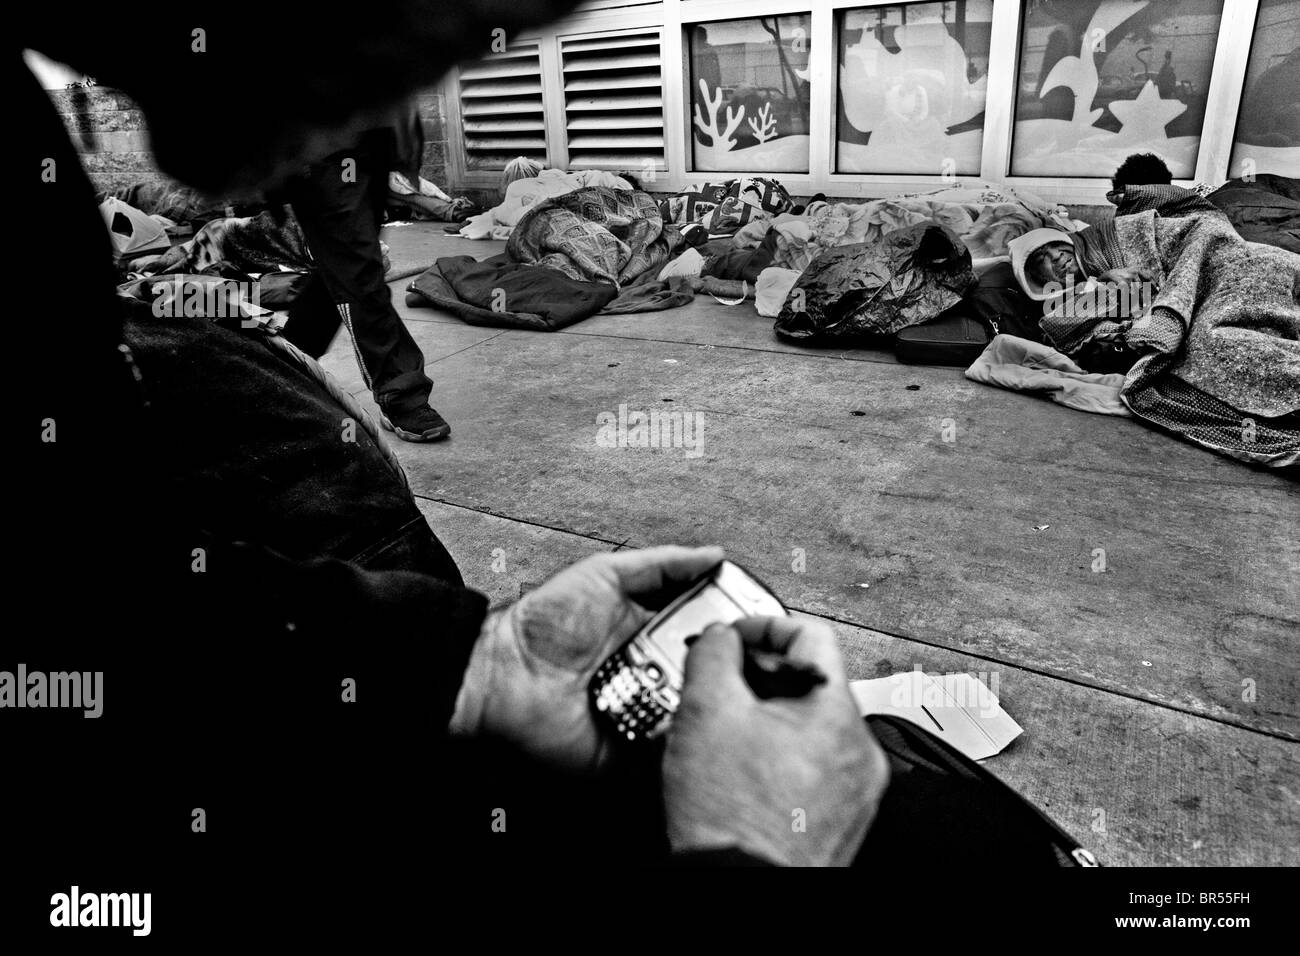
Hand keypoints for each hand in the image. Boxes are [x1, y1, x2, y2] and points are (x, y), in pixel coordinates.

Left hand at [449, 545, 723, 771]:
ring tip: (705, 683)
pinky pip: (668, 745)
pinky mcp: (631, 746)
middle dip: (723, 668)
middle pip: (706, 673)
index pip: (705, 634)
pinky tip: (683, 714)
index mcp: (650, 632)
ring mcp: (644, 710)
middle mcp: (653, 672)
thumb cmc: (543, 622)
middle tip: (739, 659)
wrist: (504, 672)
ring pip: (695, 708)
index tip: (755, 626)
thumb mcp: (604, 574)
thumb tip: (711, 554)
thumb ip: (661, 565)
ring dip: (702, 697)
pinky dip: (678, 733)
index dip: (730, 633)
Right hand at [663, 617, 889, 865]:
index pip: (812, 634)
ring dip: (766, 721)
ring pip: (809, 728)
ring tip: (725, 738)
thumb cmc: (732, 818)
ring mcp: (855, 790)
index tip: (736, 637)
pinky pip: (811, 769)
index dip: (764, 625)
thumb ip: (714, 654)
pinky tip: (742, 774)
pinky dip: (778, 760)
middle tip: (720, 689)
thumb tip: (722, 637)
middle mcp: (859, 752)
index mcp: (838, 714)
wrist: (740, 887)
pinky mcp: (841, 820)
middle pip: (809, 684)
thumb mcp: (705, 712)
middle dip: (758, 681)